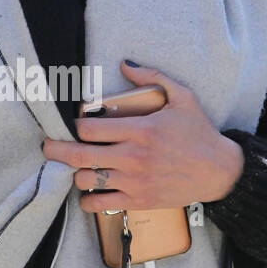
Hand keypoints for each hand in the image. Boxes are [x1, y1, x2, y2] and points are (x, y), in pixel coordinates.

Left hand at [42, 58, 245, 212]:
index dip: (74, 125)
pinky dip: (87, 199)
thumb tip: (125, 64)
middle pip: (80, 155)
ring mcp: (135, 180)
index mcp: (141, 129)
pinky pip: (101, 204)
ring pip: (87, 180)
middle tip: (47, 147)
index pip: (90, 128)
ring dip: (75, 174)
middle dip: (56, 150)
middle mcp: (134, 156)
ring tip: (75, 168)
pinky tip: (88, 192)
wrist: (219, 171)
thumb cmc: (199, 133)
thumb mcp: (182, 97)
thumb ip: (153, 77)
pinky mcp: (139, 199)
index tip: (72, 124)